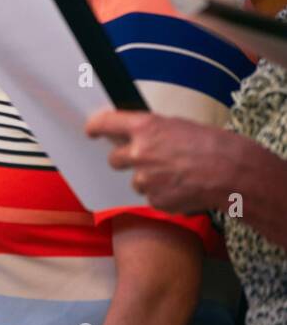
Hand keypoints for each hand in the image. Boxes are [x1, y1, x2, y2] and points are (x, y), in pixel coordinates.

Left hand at [85, 109, 250, 213]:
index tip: (91, 131)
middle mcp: (139, 153)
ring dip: (150, 179)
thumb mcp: (177, 126)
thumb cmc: (211, 145)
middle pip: (114, 159)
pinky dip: (164, 195)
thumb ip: (151, 131)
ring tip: (176, 175)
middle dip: (126, 159)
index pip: (104, 123)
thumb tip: (134, 135)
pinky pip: (152, 198)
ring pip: (136, 181)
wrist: (233, 174)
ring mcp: (145, 179)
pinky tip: (183, 188)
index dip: (95, 127)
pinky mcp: (155, 200)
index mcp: (144, 128)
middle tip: (146, 159)